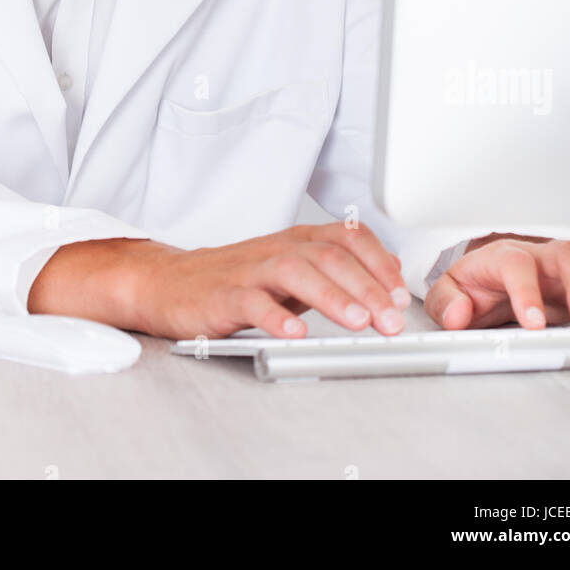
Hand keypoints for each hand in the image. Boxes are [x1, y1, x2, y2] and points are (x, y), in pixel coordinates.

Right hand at [28, 222, 412, 339]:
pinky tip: (294, 331)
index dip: (378, 262)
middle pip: (328, 256)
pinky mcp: (222, 296)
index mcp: (297, 241)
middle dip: (366, 287)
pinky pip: (251, 301)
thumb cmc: (234, 278)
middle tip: (389, 319)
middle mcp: (276, 249)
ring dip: (331, 296)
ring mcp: (249, 271)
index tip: (399, 292)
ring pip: (295, 271)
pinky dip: (275, 315)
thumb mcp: (290, 267)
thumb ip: (335, 269)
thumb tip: (388, 274)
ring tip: (357, 321)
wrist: (170, 283)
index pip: (347, 238)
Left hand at [425, 234, 569, 329]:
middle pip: (565, 253)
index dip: (526, 290)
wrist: (491, 277)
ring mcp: (565, 265)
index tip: (532, 322)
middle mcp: (539, 256)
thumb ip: (445, 302)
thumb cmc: (476, 285)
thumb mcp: (450, 292)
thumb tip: (457, 314)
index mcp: (503, 257)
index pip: (515, 263)